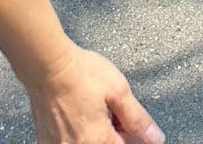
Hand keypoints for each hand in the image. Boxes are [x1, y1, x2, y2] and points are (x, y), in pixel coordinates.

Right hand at [25, 44, 163, 143]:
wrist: (48, 67)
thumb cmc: (82, 74)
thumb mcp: (119, 91)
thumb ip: (138, 118)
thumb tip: (156, 138)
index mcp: (97, 140)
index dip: (131, 130)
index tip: (127, 115)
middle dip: (115, 131)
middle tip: (112, 108)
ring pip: (90, 143)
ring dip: (98, 132)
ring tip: (96, 108)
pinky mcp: (46, 141)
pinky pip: (71, 142)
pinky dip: (80, 132)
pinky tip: (80, 113)